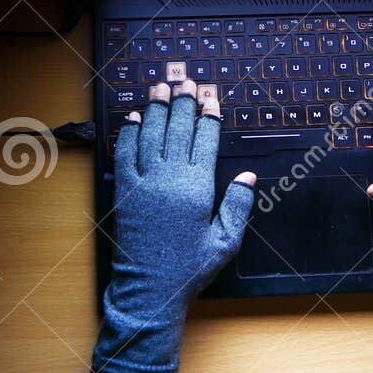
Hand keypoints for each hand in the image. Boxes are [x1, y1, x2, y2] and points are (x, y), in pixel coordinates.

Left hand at [91, 80, 256, 372]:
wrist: (149, 291)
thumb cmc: (189, 270)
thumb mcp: (224, 242)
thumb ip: (237, 207)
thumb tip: (248, 177)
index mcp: (198, 189)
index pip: (205, 140)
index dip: (208, 115)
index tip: (210, 96)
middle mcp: (170, 179)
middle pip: (178, 130)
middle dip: (183, 102)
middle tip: (186, 80)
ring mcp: (144, 184)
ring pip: (151, 135)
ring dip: (156, 108)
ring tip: (160, 87)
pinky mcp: (124, 193)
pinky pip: (125, 154)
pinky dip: (129, 133)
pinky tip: (133, 117)